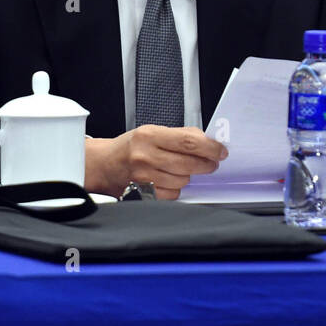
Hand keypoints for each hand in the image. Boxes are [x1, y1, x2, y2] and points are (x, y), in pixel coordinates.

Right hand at [85, 126, 227, 199]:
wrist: (105, 165)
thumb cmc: (131, 147)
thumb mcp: (152, 131)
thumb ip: (180, 135)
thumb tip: (208, 141)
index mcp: (149, 136)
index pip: (188, 142)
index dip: (209, 148)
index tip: (220, 151)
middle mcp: (145, 156)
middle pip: (188, 163)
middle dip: (206, 164)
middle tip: (211, 162)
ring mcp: (143, 177)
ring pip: (183, 180)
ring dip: (188, 176)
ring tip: (181, 169)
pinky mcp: (143, 194)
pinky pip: (173, 194)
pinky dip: (176, 188)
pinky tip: (169, 180)